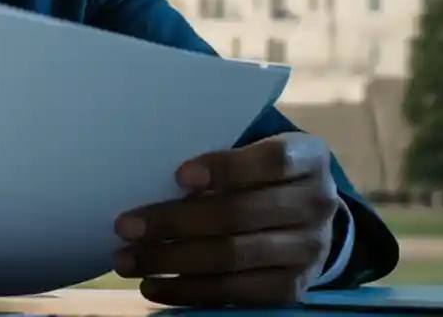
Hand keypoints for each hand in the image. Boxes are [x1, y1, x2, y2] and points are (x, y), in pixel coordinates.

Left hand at [112, 133, 340, 307]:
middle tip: (125, 226)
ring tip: (127, 260)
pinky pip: (236, 292)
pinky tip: (154, 285)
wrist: (306, 216)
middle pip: (241, 214)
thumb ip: (219, 155)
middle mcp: (317, 203)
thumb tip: (148, 167)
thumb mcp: (253, 149)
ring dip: (172, 260)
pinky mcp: (292, 288)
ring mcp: (309, 250)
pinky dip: (189, 290)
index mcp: (308, 157)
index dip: (227, 168)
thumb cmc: (260, 172)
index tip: (179, 175)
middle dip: (176, 222)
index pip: (272, 160)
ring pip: (234, 256)